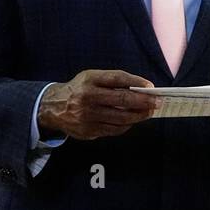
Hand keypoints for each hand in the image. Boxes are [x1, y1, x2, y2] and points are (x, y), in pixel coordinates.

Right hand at [37, 69, 158, 139]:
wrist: (52, 107)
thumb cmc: (80, 89)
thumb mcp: (92, 78)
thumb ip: (114, 81)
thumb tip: (142, 89)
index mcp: (89, 81)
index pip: (116, 79)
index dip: (136, 82)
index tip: (151, 87)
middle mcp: (86, 98)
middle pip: (121, 100)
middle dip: (143, 102)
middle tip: (157, 103)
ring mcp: (86, 116)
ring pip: (121, 118)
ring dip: (139, 116)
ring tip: (148, 112)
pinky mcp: (87, 131)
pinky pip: (114, 130)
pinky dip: (126, 125)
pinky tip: (132, 120)